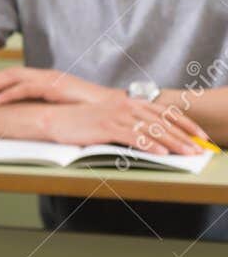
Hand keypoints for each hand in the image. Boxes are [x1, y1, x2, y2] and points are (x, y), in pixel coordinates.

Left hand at [0, 67, 116, 105]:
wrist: (113, 106)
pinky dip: (8, 94)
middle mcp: (45, 76)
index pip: (14, 77)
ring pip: (13, 79)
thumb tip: (27, 115)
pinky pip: (26, 89)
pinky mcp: (55, 87)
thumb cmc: (88, 108)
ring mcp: (49, 79)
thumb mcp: (60, 106)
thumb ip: (44, 106)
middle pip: (9, 75)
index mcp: (45, 79)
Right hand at [37, 98, 210, 155]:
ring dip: (172, 143)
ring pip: (151, 130)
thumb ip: (131, 123)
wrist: (56, 119)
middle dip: (183, 137)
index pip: (165, 112)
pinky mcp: (106, 127)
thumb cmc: (82, 122)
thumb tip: (154, 136)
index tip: (200, 135)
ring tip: (186, 153)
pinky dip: (149, 145)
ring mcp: (116, 116)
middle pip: (162, 122)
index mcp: (130, 103)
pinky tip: (161, 153)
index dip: (185, 123)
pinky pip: (132, 137)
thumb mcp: (111, 118)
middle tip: (198, 149)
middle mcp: (126, 106)